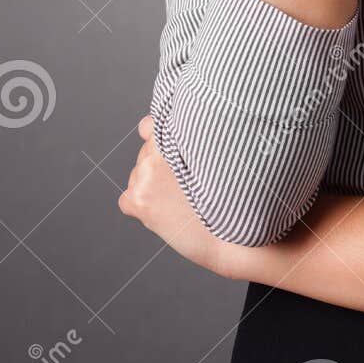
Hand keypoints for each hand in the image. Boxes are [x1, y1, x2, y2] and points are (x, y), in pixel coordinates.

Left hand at [118, 113, 254, 279]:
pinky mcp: (138, 199)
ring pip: (138, 176)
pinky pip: (127, 201)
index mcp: (177, 134)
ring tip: (182, 200)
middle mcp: (157, 150)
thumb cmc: (232, 194)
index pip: (150, 126)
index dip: (163, 138)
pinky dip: (140, 206)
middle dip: (161, 166)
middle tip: (187, 184)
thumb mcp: (215, 152)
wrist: (236, 235)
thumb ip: (182, 138)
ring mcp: (145, 175)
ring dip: (153, 185)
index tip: (175, 150)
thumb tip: (144, 128)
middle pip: (146, 154)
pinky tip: (165, 211)